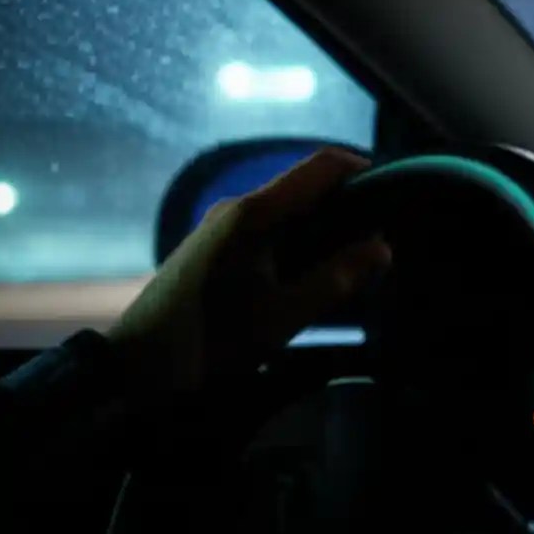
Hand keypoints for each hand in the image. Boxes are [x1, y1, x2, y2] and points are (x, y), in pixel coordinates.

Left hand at [109, 148, 391, 393]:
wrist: (137, 368)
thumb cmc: (210, 339)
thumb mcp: (281, 317)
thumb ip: (336, 279)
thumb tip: (383, 248)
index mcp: (253, 213)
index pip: (321, 166)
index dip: (362, 170)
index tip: (396, 196)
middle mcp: (238, 207)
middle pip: (307, 187)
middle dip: (350, 206)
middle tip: (385, 239)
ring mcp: (224, 225)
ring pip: (290, 210)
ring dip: (326, 227)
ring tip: (359, 259)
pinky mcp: (217, 246)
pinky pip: (272, 228)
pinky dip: (302, 241)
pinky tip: (317, 272)